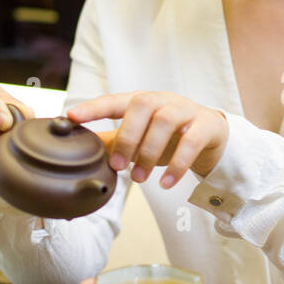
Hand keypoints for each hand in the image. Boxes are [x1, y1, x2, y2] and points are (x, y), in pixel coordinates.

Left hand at [65, 91, 228, 184]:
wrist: (212, 135)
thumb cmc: (170, 135)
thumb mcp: (140, 137)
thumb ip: (112, 143)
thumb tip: (78, 154)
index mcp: (143, 101)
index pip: (115, 100)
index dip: (93, 108)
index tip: (71, 117)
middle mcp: (164, 100)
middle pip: (142, 105)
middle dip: (127, 136)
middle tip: (117, 166)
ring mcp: (187, 111)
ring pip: (165, 122)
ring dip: (149, 152)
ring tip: (139, 179)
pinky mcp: (207, 126)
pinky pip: (192, 142)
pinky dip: (177, 164)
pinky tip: (166, 183)